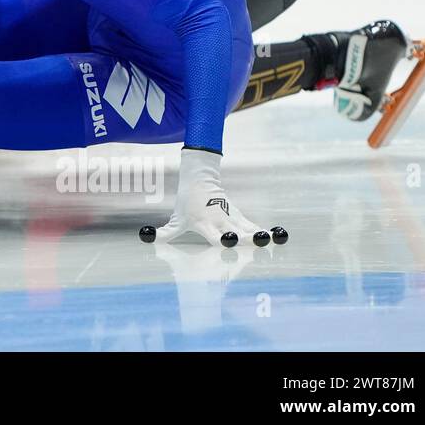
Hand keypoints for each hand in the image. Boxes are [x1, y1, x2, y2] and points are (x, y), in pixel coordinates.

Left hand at [156, 148, 282, 247]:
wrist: (200, 180)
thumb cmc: (186, 204)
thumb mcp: (176, 219)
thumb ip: (165, 233)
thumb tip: (146, 238)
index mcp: (204, 224)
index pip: (214, 234)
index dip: (222, 239)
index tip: (229, 242)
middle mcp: (220, 221)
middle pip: (235, 233)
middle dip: (245, 240)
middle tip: (257, 244)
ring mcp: (231, 218)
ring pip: (248, 229)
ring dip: (259, 237)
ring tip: (271, 242)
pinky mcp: (240, 216)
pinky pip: (254, 226)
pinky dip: (265, 233)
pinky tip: (278, 238)